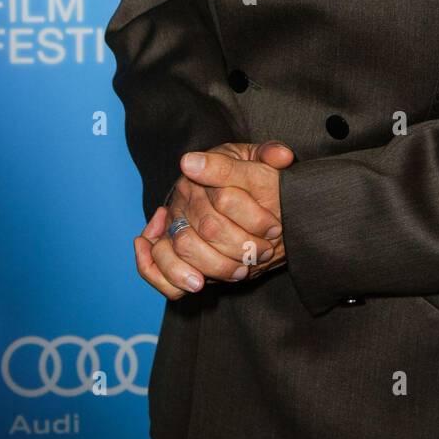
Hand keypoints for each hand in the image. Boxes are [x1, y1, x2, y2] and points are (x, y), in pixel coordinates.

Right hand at [133, 141, 293, 298]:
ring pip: (185, 247)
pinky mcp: (164, 243)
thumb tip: (283, 156)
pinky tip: (198, 283)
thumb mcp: (258, 160)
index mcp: (204, 169)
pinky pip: (156, 263)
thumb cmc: (245, 176)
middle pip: (210, 227)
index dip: (255, 218)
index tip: (274, 228)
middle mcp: (184, 195)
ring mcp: (171, 219)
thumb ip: (270, 155)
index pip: (227, 197)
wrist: (228, 192)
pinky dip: (173, 276)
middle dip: (241, 246)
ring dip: (216, 265)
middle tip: (264, 252)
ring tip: (241, 271)